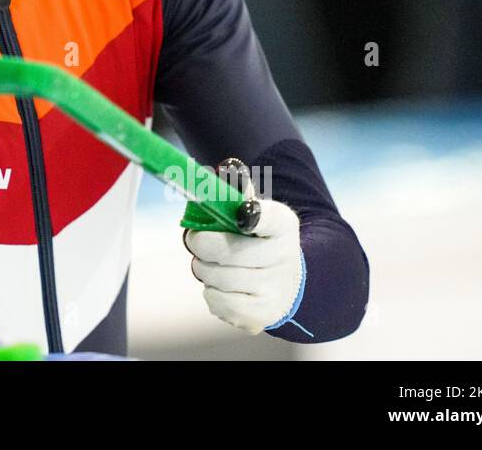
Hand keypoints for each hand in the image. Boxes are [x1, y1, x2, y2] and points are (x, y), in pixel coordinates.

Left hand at [183, 198, 302, 334]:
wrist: (285, 282)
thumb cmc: (257, 239)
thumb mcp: (252, 211)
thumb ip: (236, 191)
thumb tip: (225, 168)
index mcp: (282, 224)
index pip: (270, 218)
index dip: (253, 215)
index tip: (242, 214)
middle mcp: (285, 256)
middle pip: (229, 252)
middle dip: (201, 245)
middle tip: (196, 241)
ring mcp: (276, 287)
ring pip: (218, 278)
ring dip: (203, 269)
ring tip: (210, 264)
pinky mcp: (263, 313)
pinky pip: (218, 302)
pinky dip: (211, 292)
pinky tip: (221, 286)